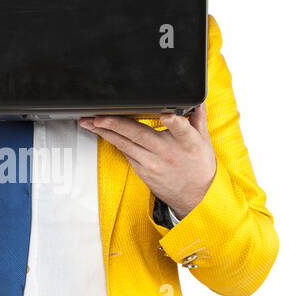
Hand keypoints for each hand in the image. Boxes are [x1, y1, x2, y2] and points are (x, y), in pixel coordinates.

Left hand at [79, 104, 216, 218]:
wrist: (195, 198)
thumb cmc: (199, 167)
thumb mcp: (204, 140)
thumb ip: (197, 117)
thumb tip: (196, 98)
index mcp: (187, 142)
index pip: (180, 129)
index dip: (173, 121)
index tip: (166, 114)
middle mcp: (167, 153)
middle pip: (140, 135)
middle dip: (117, 124)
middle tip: (100, 116)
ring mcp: (152, 164)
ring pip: (126, 145)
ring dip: (105, 132)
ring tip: (91, 122)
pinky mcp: (142, 171)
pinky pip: (125, 152)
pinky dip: (113, 141)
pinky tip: (101, 132)